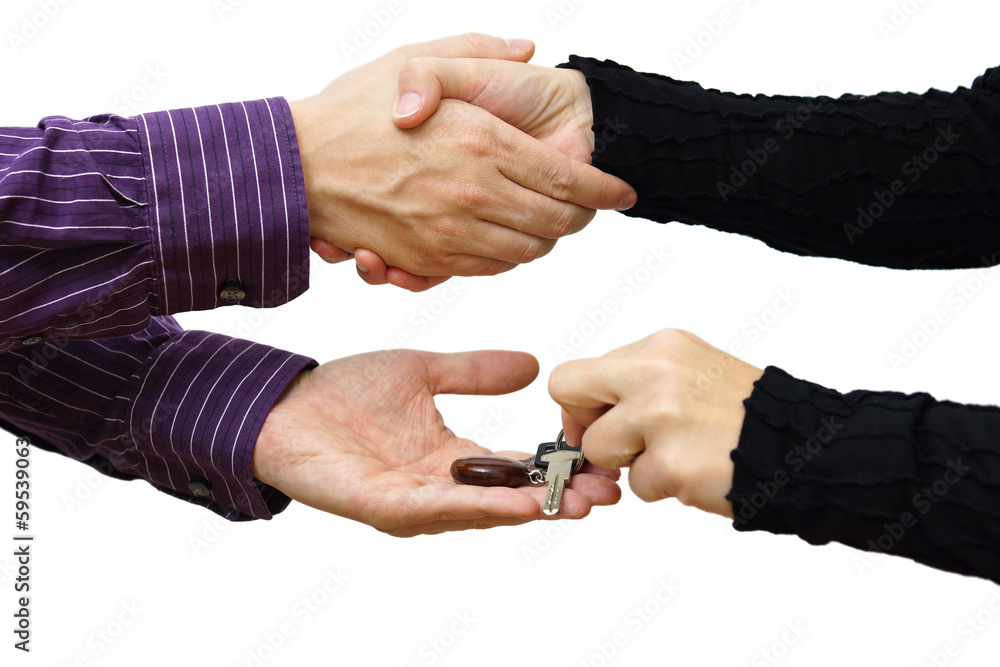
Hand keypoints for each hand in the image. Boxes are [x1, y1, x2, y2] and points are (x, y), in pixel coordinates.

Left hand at [252, 349, 620, 536]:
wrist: (283, 404)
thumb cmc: (343, 392)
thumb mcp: (425, 371)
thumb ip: (476, 372)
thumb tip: (532, 366)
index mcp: (450, 458)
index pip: (515, 469)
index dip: (556, 467)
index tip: (598, 460)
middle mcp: (439, 487)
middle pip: (509, 499)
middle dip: (558, 499)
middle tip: (607, 494)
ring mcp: (413, 502)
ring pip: (482, 510)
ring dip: (532, 508)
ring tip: (577, 502)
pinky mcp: (384, 505)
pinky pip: (439, 509)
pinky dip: (481, 508)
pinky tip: (519, 504)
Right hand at [292, 34, 635, 281]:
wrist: (293, 166)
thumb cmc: (350, 110)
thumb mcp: (414, 59)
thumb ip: (477, 52)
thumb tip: (527, 47)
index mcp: (480, 142)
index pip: (568, 180)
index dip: (604, 190)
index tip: (623, 192)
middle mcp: (473, 193)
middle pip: (555, 223)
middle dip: (581, 217)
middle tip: (588, 207)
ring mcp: (451, 232)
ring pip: (527, 251)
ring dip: (546, 239)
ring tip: (548, 222)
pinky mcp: (429, 260)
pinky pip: (489, 269)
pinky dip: (508, 258)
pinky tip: (507, 238)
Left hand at [547, 329, 763, 517]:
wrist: (803, 447)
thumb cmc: (745, 415)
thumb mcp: (691, 370)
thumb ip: (639, 380)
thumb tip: (588, 410)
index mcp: (659, 348)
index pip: (578, 372)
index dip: (581, 405)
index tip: (601, 422)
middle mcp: (655, 373)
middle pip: (567, 394)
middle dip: (586, 428)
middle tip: (619, 446)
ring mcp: (661, 417)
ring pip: (599, 450)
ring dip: (632, 464)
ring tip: (677, 456)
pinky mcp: (671, 463)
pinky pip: (638, 486)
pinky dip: (663, 488)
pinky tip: (697, 472)